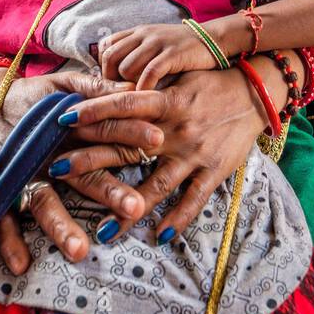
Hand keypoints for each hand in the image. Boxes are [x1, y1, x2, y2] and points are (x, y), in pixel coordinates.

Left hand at [0, 64, 268, 271]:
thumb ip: (147, 86)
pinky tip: (159, 237)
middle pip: (127, 146)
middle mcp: (177, 127)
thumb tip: (106, 87)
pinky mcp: (214, 170)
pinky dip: (178, 219)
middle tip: (56, 170)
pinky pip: (194, 199)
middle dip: (90, 160)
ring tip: (104, 231)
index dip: (93, 110)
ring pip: (157, 184)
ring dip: (129, 208)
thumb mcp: (179, 76)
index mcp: (168, 100)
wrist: (257, 90)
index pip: (124, 104)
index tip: (62, 118)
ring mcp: (195, 152)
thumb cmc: (211, 81)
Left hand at [97, 23, 217, 89]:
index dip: (105, 69)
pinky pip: (150, 72)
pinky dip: (145, 87)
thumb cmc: (182, 50)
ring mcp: (158, 43)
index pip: (105, 48)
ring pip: (127, 66)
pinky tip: (150, 97)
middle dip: (112, 81)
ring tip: (137, 98)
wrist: (213, 39)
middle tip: (122, 96)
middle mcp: (144, 34)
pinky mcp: (172, 53)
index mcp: (137, 32)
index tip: (115, 85)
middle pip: (110, 58)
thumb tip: (115, 81)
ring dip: (129, 85)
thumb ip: (137, 56)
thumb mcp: (156, 46)